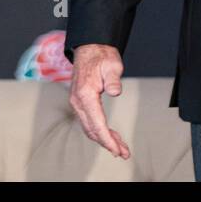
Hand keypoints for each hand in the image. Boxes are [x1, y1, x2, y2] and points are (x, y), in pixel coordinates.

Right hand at [69, 43, 131, 158]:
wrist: (90, 48)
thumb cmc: (101, 56)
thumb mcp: (112, 65)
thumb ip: (113, 79)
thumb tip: (116, 91)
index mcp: (85, 94)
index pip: (97, 123)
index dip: (107, 139)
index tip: (117, 149)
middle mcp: (78, 101)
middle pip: (92, 130)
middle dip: (108, 143)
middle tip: (123, 153)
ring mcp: (77, 103)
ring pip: (90, 128)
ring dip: (104, 139)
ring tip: (120, 148)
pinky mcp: (80, 103)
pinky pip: (89, 122)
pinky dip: (100, 131)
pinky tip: (110, 136)